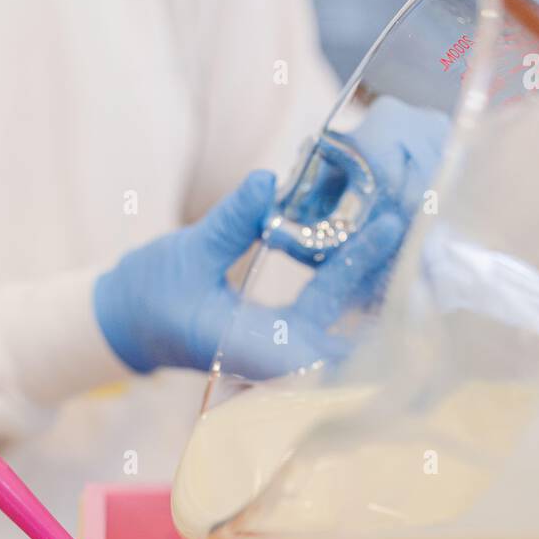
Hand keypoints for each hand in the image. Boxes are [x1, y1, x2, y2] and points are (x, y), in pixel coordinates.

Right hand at [94, 169, 404, 379]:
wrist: (129, 320)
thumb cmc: (149, 295)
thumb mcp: (186, 253)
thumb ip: (230, 222)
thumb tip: (266, 182)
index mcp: (249, 349)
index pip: (317, 353)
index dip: (359, 328)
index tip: (389, 281)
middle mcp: (275, 356)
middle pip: (345, 339)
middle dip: (379, 295)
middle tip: (410, 234)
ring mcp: (284, 345)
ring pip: (344, 321)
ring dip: (370, 282)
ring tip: (399, 227)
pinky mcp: (286, 330)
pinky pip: (331, 310)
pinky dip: (351, 280)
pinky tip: (374, 243)